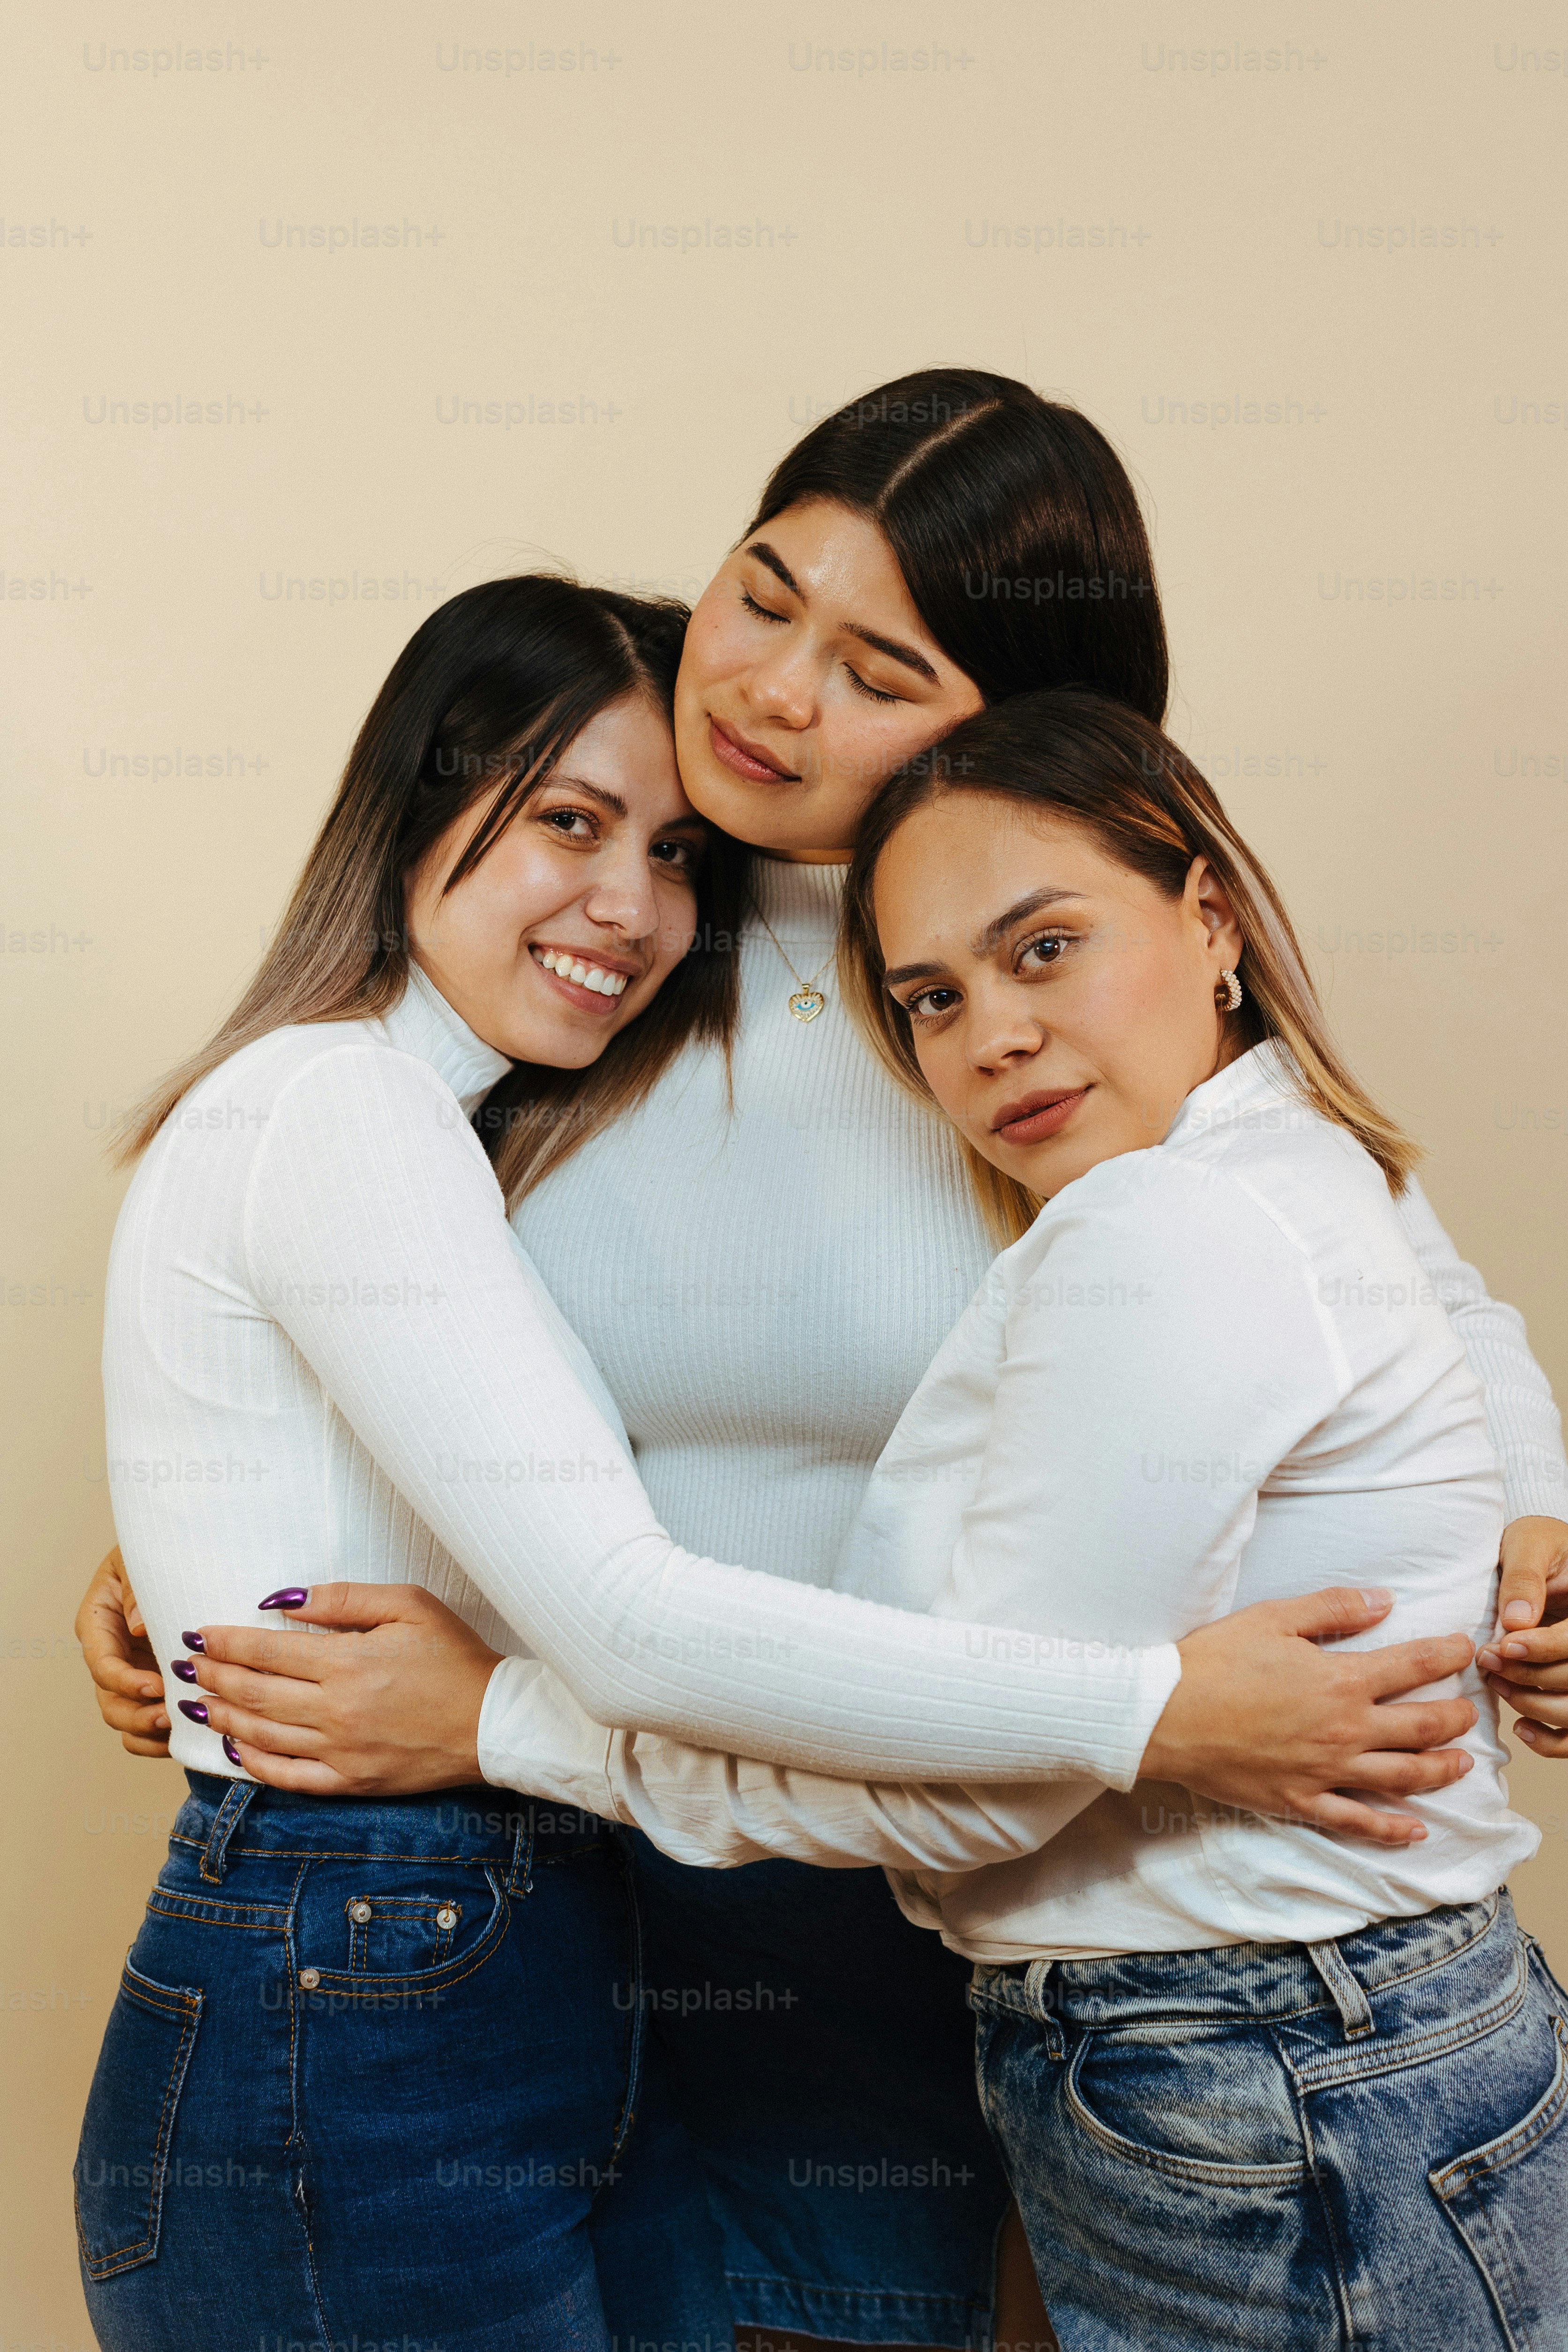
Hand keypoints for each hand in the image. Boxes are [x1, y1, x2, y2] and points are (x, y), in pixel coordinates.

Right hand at [76, 1547, 170, 1755]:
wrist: (172, 1558)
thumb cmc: (153, 1555)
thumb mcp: (137, 1561)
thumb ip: (137, 1590)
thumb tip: (137, 1626)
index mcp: (98, 1625)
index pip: (102, 1664)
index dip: (125, 1682)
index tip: (156, 1686)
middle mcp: (112, 1655)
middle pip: (111, 1702)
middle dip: (138, 1716)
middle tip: (170, 1716)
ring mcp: (132, 1673)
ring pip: (128, 1719)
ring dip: (150, 1731)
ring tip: (182, 1729)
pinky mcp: (154, 1684)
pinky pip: (148, 1723)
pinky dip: (162, 1737)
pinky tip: (188, 1737)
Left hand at [181, 1583, 500, 1795]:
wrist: (495, 1721)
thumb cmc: (456, 1657)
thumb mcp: (409, 1605)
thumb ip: (343, 1599)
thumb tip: (284, 1601)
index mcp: (348, 1662)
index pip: (267, 1650)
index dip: (227, 1642)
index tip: (199, 1633)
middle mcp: (337, 1710)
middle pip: (256, 1693)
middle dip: (215, 1676)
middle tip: (187, 1665)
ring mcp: (342, 1752)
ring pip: (264, 1735)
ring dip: (225, 1716)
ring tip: (198, 1701)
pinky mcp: (352, 1782)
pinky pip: (290, 1777)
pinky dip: (255, 1765)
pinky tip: (235, 1750)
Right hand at [1140, 1585, 1476, 1845]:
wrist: (1165, 1714)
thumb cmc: (1215, 1661)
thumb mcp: (1274, 1618)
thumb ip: (1333, 1608)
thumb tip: (1384, 1600)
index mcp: (1341, 1680)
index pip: (1413, 1667)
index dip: (1446, 1656)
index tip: (1465, 1650)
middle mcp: (1345, 1730)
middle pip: (1422, 1727)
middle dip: (1455, 1717)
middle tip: (1471, 1710)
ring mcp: (1326, 1770)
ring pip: (1403, 1776)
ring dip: (1441, 1769)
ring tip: (1461, 1763)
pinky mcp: (1302, 1800)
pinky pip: (1358, 1821)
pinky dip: (1393, 1829)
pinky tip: (1415, 1830)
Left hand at [1478, 1514, 1567, 1757]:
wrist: (1546, 1560)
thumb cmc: (1539, 1546)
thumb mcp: (1530, 1544)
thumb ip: (1524, 1578)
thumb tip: (1516, 1622)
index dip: (1540, 1648)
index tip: (1502, 1646)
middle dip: (1527, 1675)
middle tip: (1486, 1661)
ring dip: (1532, 1704)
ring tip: (1496, 1684)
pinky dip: (1550, 1741)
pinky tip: (1520, 1724)